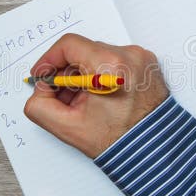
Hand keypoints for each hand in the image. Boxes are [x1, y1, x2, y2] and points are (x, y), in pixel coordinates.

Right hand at [24, 33, 168, 157]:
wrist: (155, 150)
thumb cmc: (120, 141)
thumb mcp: (68, 128)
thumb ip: (40, 105)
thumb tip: (40, 88)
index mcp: (111, 66)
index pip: (68, 45)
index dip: (49, 60)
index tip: (41, 75)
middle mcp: (130, 55)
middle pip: (83, 50)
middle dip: (66, 73)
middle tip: (60, 96)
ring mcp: (141, 58)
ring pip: (98, 55)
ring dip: (83, 75)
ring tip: (82, 102)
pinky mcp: (146, 63)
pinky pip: (115, 60)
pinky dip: (101, 75)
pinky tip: (100, 97)